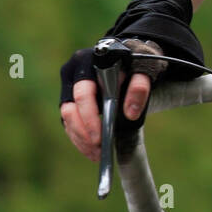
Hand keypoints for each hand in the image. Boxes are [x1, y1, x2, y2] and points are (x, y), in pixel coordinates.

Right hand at [59, 40, 165, 160]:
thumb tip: (130, 114)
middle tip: (100, 150)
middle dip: (84, 132)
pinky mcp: (71, 100)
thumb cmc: (136, 61)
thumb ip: (140, 86)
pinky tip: (92, 151)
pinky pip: (70, 123)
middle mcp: (73, 74)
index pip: (83, 92)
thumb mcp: (145, 67)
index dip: (90, 117)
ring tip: (98, 154)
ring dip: (80, 139)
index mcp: (86, 62)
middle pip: (70, 108)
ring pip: (67, 118)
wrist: (130, 56)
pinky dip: (80, 138)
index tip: (101, 137)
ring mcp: (69, 87)